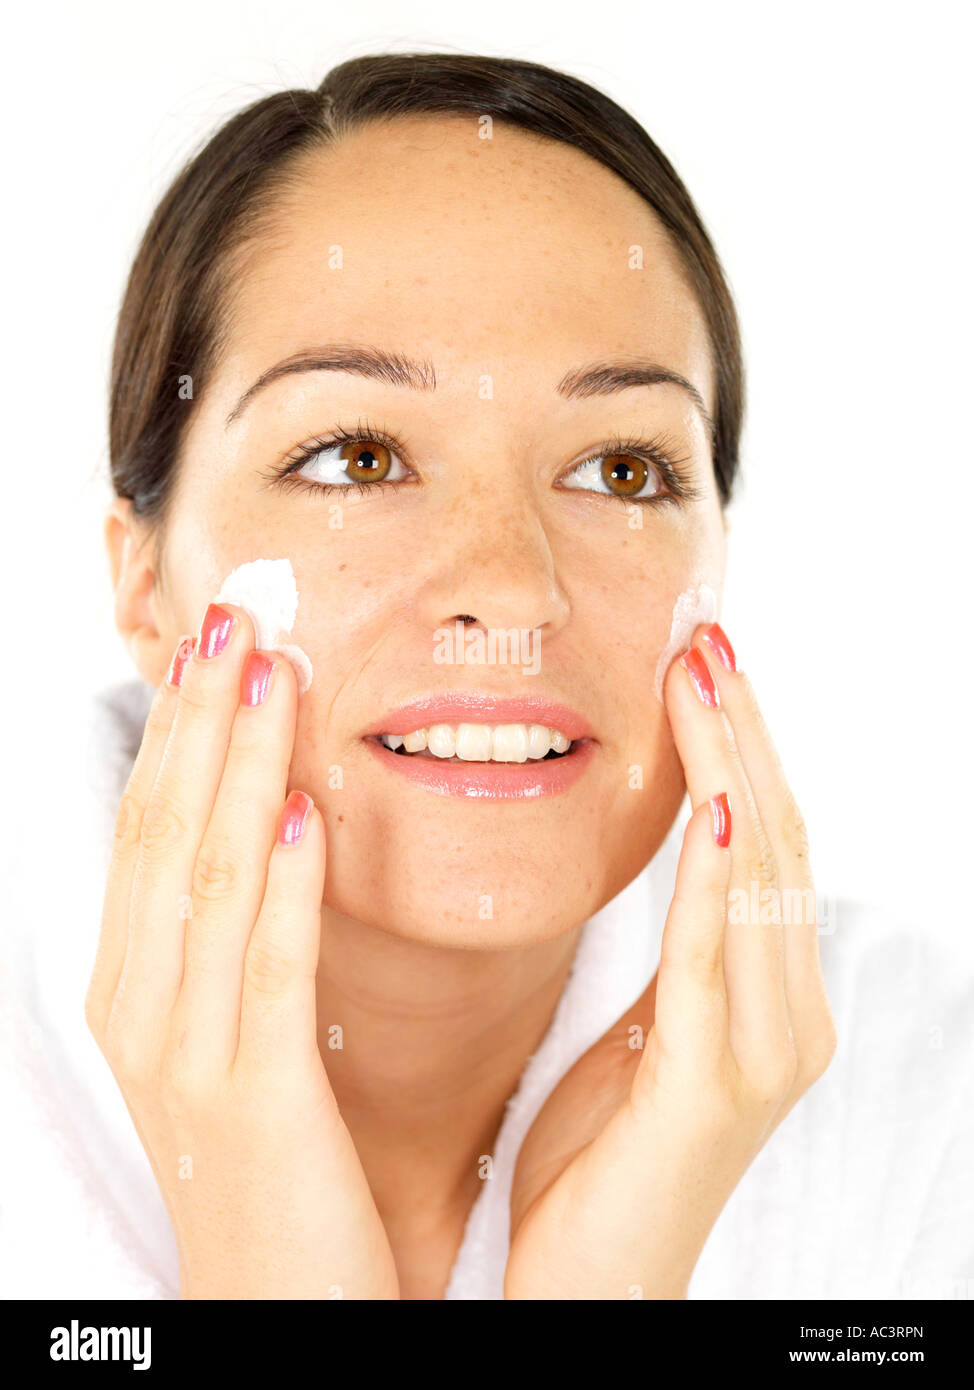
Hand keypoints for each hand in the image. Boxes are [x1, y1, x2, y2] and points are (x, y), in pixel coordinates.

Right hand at [85, 604, 398, 1298]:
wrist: (285, 1318)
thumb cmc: (271, 1166)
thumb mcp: (234, 1034)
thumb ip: (239, 935)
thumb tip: (274, 818)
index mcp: (135, 987)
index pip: (151, 829)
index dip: (184, 725)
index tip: (223, 633)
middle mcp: (140, 1011)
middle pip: (163, 832)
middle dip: (200, 716)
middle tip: (237, 609)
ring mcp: (185, 1059)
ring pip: (205, 881)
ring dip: (237, 766)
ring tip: (268, 669)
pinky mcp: (252, 1105)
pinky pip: (266, 972)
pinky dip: (280, 885)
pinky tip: (303, 809)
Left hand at [505, 622, 836, 1298]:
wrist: (589, 1285)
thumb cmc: (602, 1154)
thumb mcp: (638, 1026)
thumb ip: (671, 950)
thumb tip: (670, 856)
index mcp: (767, 991)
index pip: (763, 839)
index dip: (739, 744)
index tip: (702, 659)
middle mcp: (788, 1012)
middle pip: (774, 836)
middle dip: (741, 731)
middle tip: (708, 637)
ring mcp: (763, 1049)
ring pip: (758, 878)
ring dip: (732, 769)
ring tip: (706, 680)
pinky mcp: (714, 1086)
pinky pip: (716, 962)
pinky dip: (718, 882)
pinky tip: (715, 811)